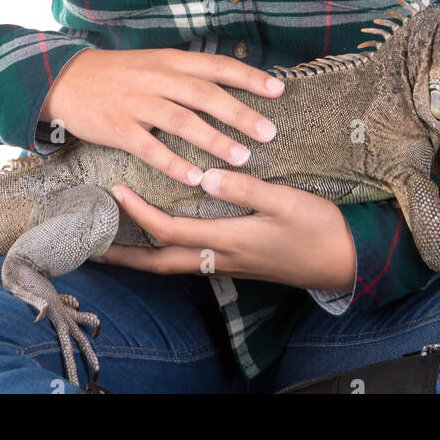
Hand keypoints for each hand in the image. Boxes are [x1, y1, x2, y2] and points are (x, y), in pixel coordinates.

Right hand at [40, 48, 284, 186]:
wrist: (63, 78)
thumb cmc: (116, 73)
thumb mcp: (152, 62)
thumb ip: (185, 74)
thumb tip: (226, 86)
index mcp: (169, 60)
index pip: (217, 65)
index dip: (249, 77)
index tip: (279, 89)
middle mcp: (157, 77)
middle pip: (206, 94)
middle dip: (241, 114)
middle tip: (269, 133)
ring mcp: (137, 102)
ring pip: (183, 120)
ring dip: (215, 140)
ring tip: (242, 158)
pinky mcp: (118, 127)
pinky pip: (150, 147)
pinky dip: (174, 162)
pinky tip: (195, 177)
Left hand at [93, 167, 356, 293]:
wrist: (347, 261)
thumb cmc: (318, 229)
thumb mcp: (286, 202)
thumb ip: (245, 189)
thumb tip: (205, 176)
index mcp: (228, 240)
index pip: (169, 230)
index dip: (138, 213)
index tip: (114, 191)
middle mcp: (221, 257)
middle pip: (161, 261)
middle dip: (125, 254)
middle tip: (93, 245)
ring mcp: (230, 262)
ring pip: (175, 264)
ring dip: (144, 254)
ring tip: (120, 242)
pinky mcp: (239, 260)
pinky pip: (192, 259)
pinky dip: (170, 250)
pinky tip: (168, 236)